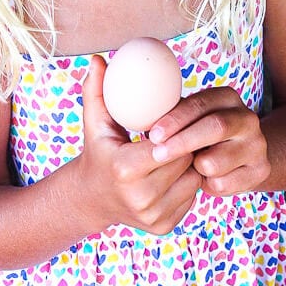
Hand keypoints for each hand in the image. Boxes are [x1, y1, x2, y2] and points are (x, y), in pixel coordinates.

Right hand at [77, 56, 201, 233]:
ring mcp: (154, 216)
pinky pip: (192, 196)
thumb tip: (98, 59)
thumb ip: (96, 90)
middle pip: (185, 161)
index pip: (168, 144)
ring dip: (192, 163)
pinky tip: (178, 172)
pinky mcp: (164, 226)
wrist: (91, 199)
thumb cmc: (98, 152)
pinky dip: (189, 182)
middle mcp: (141, 198)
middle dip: (188, 144)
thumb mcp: (95, 122)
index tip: (175, 121)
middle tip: (188, 130)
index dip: (176, 131)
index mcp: (126, 169)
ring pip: (194, 179)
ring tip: (183, 150)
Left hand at [148, 87, 270, 195]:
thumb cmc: (197, 135)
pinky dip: (207, 185)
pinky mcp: (260, 170)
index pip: (200, 103)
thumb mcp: (185, 118)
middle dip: (182, 142)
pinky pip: (224, 184)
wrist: (239, 158)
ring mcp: (257, 145)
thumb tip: (125, 98)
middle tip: (158, 154)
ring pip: (216, 161)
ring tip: (188, 166)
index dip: (175, 119)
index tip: (153, 134)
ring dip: (194, 167)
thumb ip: (165, 111)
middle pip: (215, 127)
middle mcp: (247, 118)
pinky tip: (205, 179)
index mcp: (226, 97)